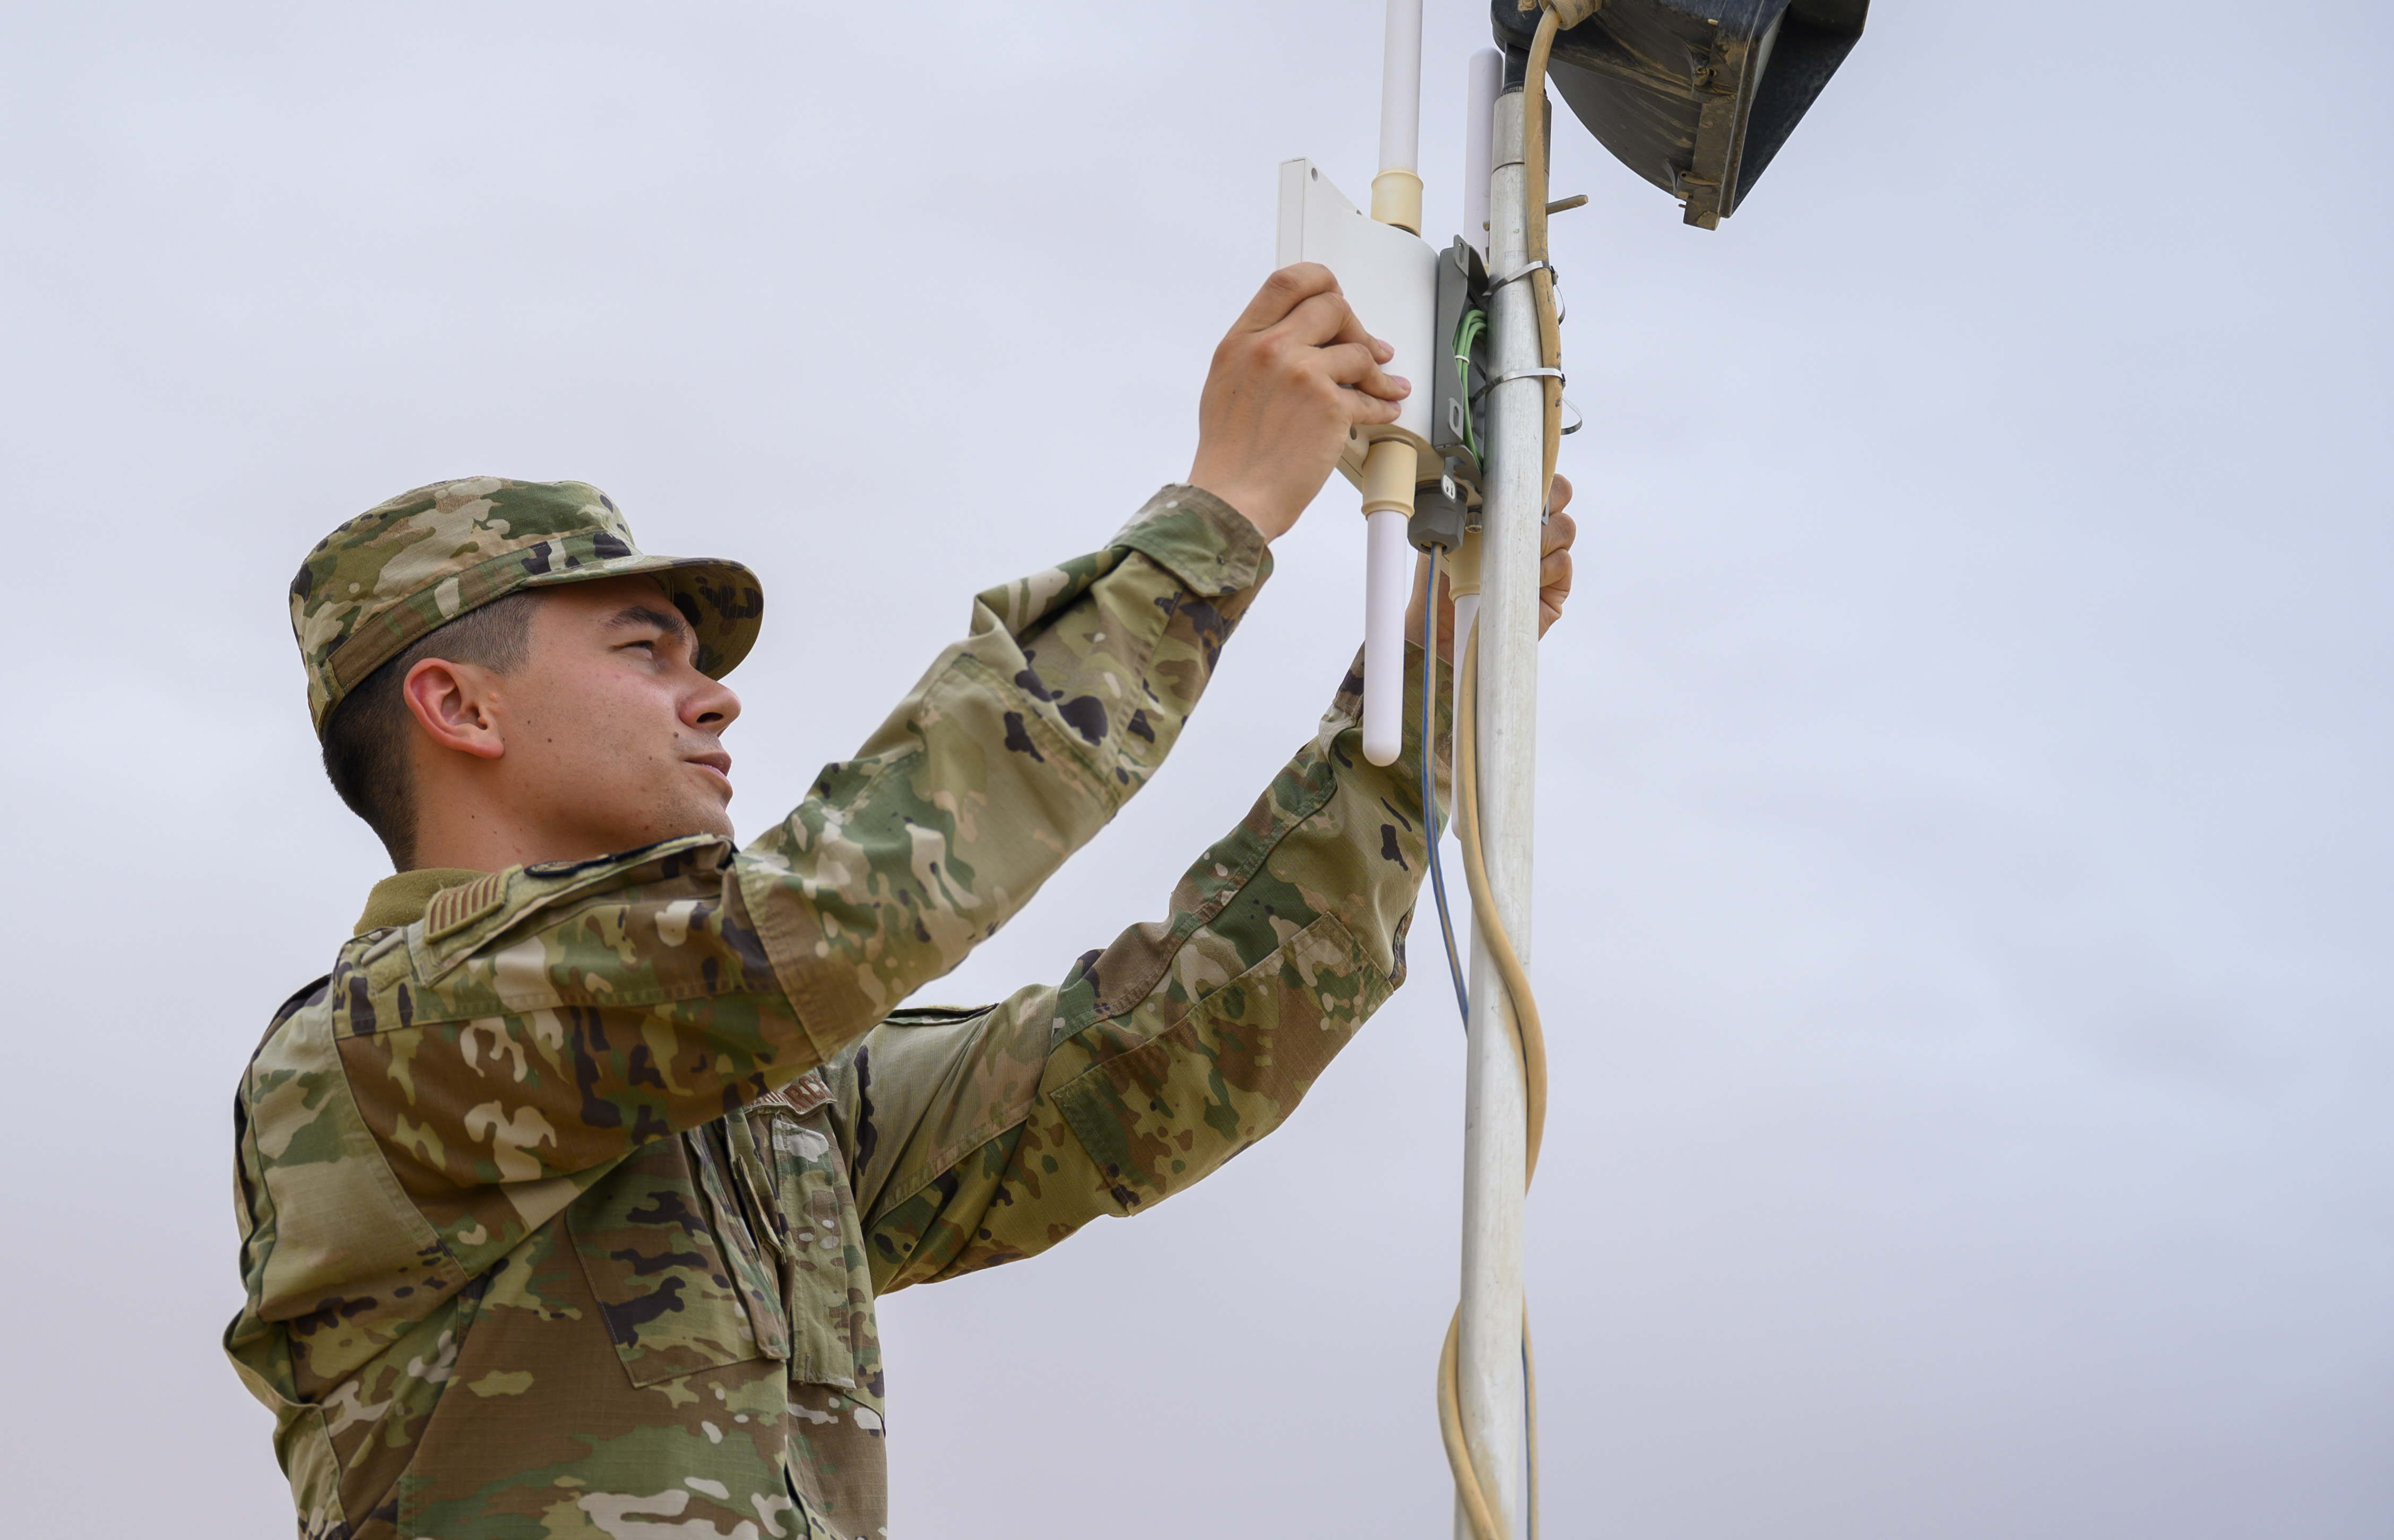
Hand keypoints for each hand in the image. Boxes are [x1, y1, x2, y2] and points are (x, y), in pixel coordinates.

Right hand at [1188, 264, 1411, 540]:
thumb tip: (1295, 337)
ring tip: (1385, 385)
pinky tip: (1384, 409)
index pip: (1288, 282)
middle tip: (1365, 347)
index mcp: (1242, 340)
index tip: (1336, 297)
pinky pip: (1370, 394)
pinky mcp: (1329, 404)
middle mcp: (1270, 348)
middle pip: (1332, 305)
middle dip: (1356, 326)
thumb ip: (1257, 352)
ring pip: (1358, 350)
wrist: (1233, 499)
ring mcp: (1301, 373)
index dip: (1321, 282)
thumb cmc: (1230, 455)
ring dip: (1378, 370)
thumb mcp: (1227, 385)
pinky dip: (1383, 403)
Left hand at [1404, 475, 1576, 660]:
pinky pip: (1562, 564)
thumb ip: (1475, 502)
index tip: (1524, 480)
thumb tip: (1487, 481)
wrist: (1440, 620)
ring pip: (1564, 529)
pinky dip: (1543, 567)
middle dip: (1545, 498)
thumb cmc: (1445, 573)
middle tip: (1520, 513)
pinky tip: (1522, 576)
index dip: (1539, 475)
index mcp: (1513, 512)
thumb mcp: (1454, 529)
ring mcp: (1548, 559)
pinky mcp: (1555, 590)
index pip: (1540, 479)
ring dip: (1539, 536)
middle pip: (1561, 496)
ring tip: (1511, 553)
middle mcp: (1535, 532)